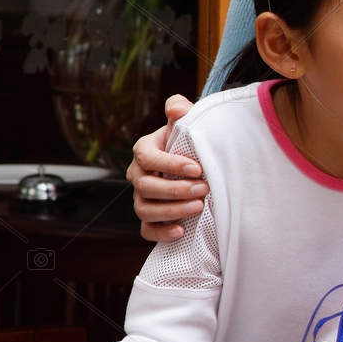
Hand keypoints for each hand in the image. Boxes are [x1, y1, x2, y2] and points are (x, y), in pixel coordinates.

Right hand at [125, 94, 205, 242]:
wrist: (196, 165)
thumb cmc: (190, 143)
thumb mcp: (188, 123)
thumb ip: (181, 111)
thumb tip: (176, 108)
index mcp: (144, 151)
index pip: (147, 157)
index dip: (170, 164)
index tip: (197, 168)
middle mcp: (137, 176)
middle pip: (146, 186)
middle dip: (176, 189)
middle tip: (204, 189)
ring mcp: (141, 199)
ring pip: (145, 209)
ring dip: (171, 210)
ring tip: (199, 207)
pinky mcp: (149, 219)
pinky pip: (147, 230)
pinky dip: (161, 233)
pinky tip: (181, 231)